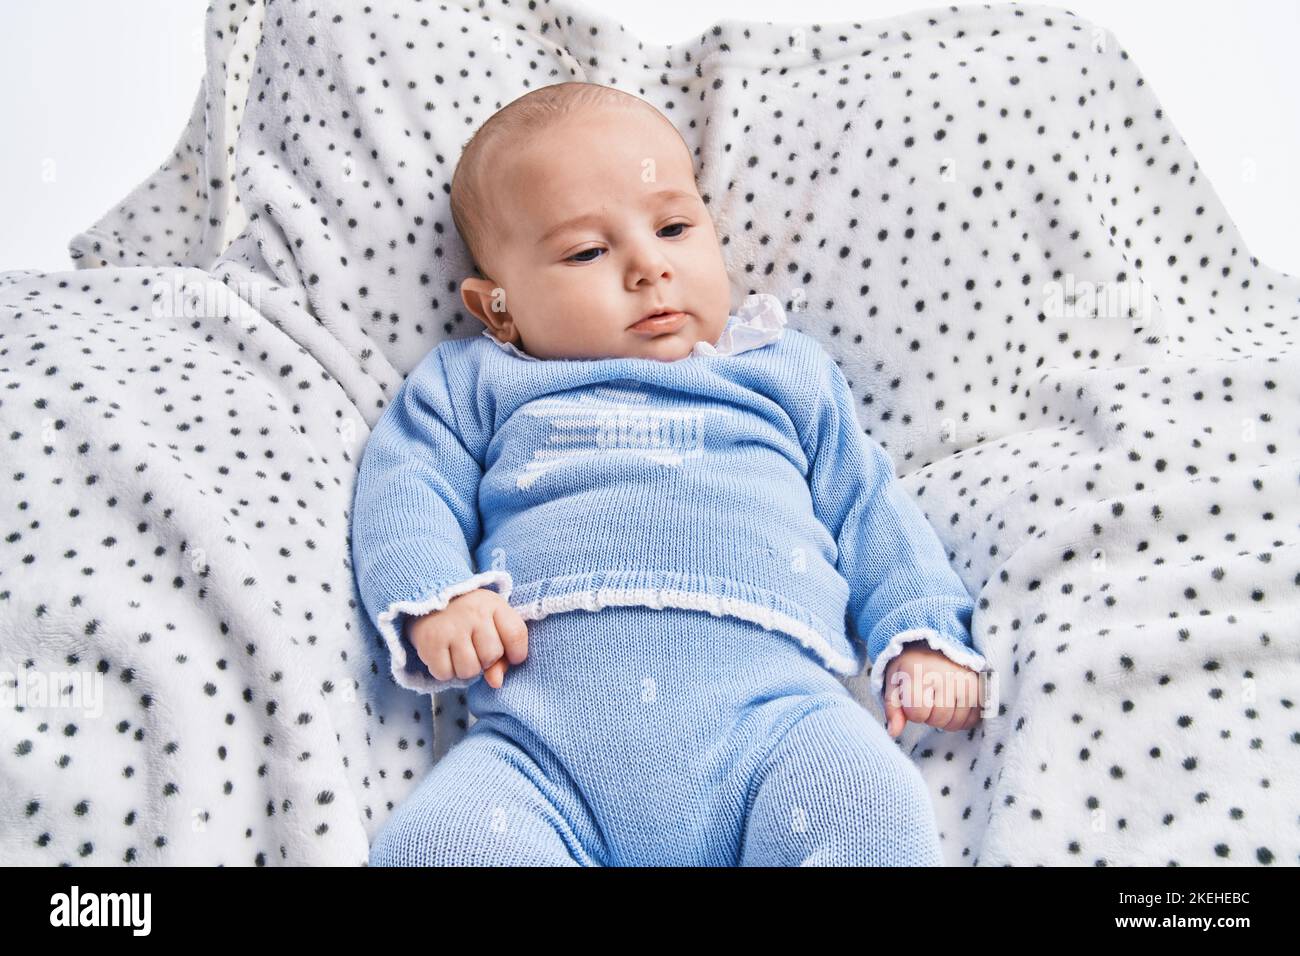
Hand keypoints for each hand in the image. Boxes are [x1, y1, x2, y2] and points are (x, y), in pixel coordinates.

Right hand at [406, 588, 528, 688]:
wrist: (427, 596)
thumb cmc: (468, 616)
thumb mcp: (491, 623)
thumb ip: (502, 654)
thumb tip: (496, 683)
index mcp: (493, 605)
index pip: (516, 635)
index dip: (517, 653)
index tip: (511, 655)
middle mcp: (473, 613)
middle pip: (491, 656)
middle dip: (486, 660)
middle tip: (474, 647)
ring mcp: (450, 627)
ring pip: (469, 670)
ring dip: (465, 669)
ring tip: (458, 652)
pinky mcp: (429, 641)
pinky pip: (444, 673)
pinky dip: (445, 671)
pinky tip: (443, 655)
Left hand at [882, 642, 982, 738]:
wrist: (935, 646)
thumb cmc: (911, 666)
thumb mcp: (894, 681)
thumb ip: (892, 707)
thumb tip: (894, 732)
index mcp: (920, 672)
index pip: (917, 712)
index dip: (912, 712)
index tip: (913, 700)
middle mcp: (946, 675)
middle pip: (939, 718)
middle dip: (929, 717)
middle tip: (927, 702)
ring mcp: (966, 681)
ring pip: (957, 721)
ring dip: (945, 720)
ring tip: (940, 703)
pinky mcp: (980, 687)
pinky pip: (973, 719)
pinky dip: (962, 719)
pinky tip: (953, 707)